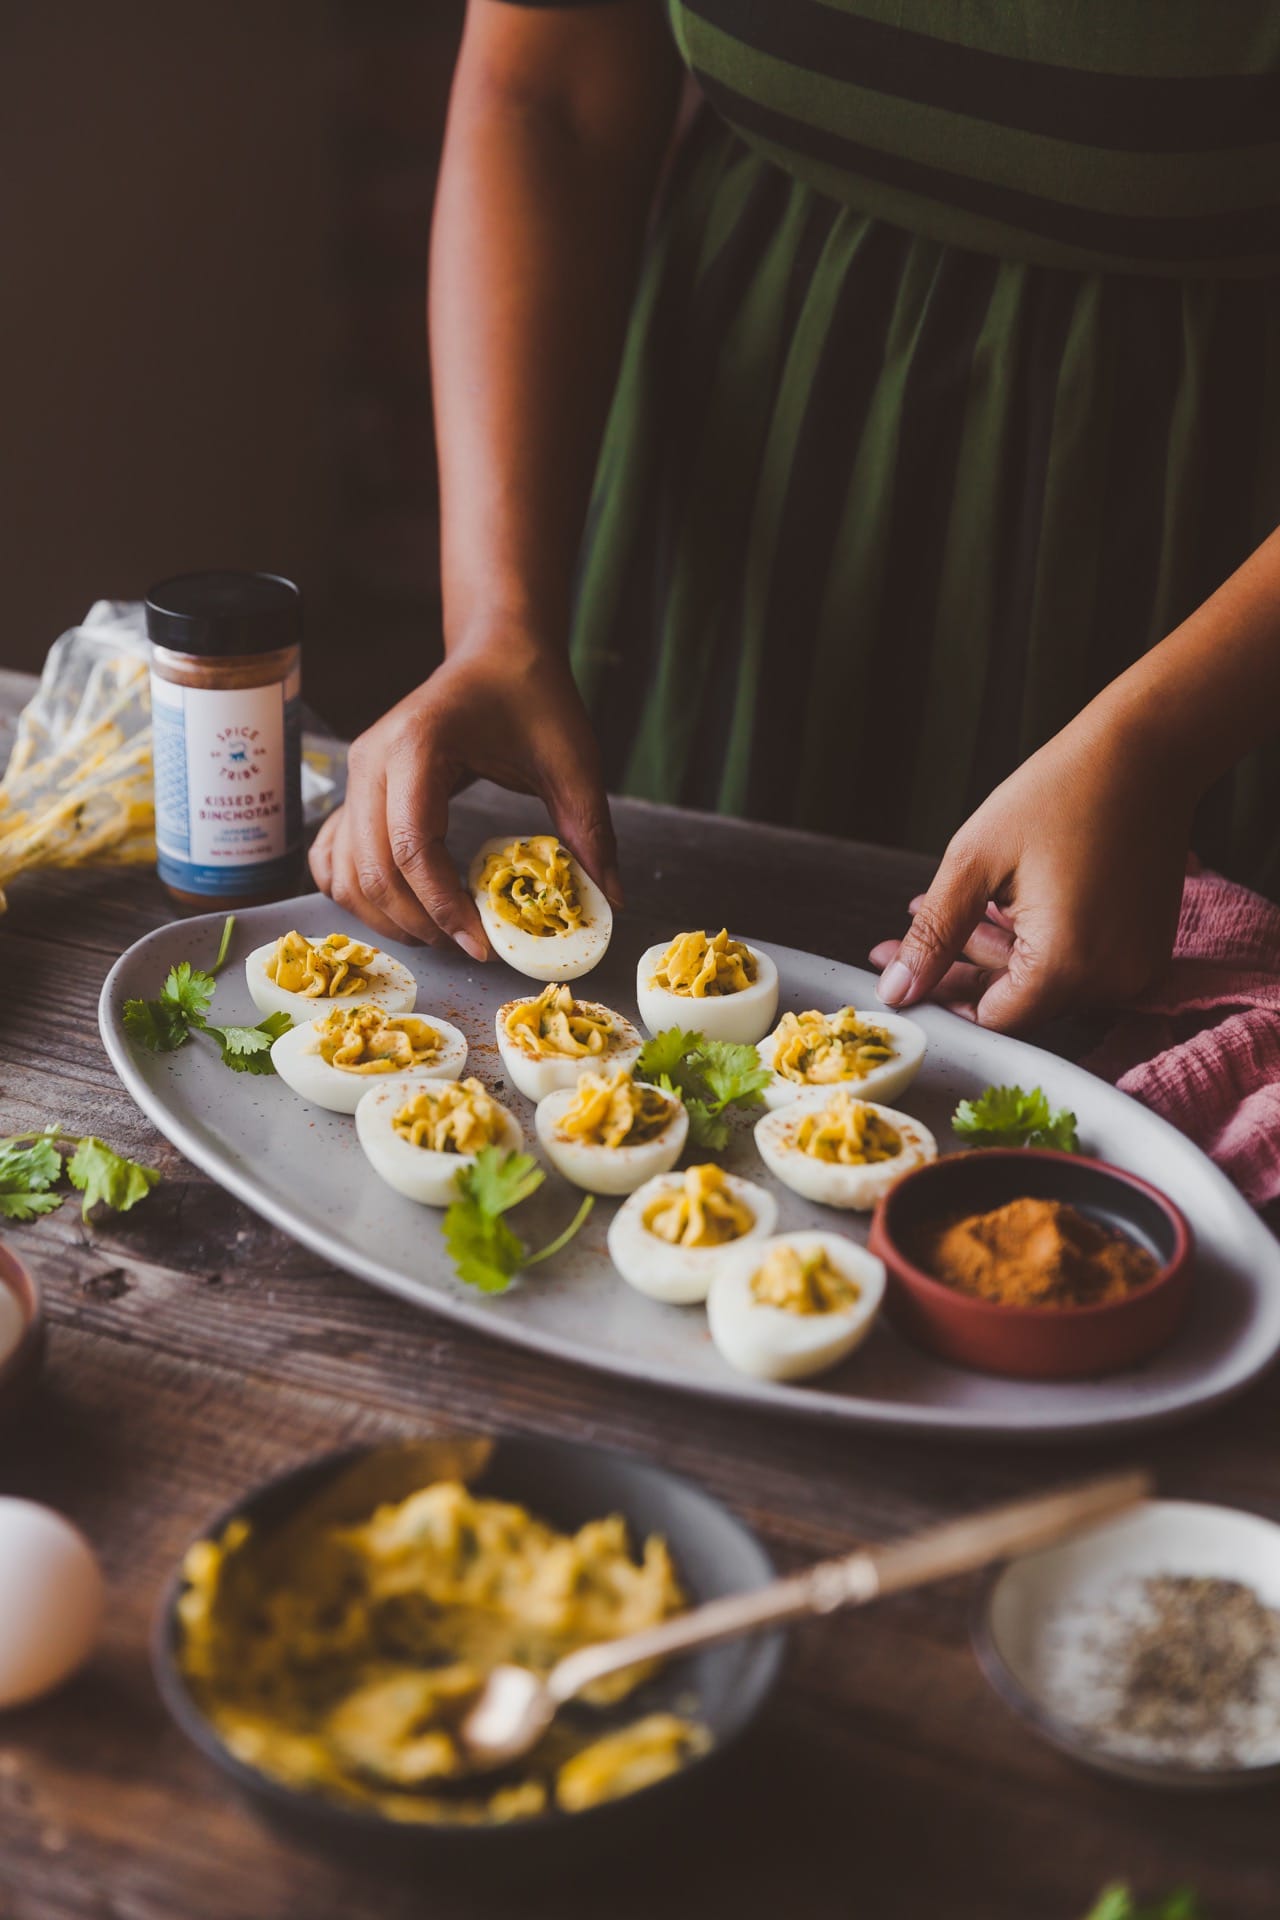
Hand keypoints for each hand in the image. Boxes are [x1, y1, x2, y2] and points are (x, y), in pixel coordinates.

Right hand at [309, 633, 618, 957]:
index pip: (414, 847)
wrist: (497, 652)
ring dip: (386, 916)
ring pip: (345, 871)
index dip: (443, 907)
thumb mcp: (573, 760)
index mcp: (419, 744)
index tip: (481, 946)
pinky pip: (334, 856)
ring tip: (440, 934)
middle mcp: (372, 759)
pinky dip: (359, 893)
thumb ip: (590, 829)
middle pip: (373, 869)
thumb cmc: (532, 695)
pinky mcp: (355, 789)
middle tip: (468, 947)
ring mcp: (356, 775)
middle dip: (418, 923)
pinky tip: (402, 909)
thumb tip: (613, 898)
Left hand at [868, 712, 1192, 1031]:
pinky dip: (1036, 943)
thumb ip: (934, 935)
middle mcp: (1111, 979)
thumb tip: (896, 990)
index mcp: (1068, 965)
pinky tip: (998, 907)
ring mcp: (1136, 965)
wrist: (1145, 752)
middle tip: (902, 940)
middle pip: (1019, 1003)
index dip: (941, 998)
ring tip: (947, 909)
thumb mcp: (975, 862)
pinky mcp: (1146, 945)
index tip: (901, 974)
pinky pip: (1079, 962)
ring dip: (994, 953)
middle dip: (959, 970)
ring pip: (1046, 982)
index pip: (992, 1019)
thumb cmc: (1060, 793)